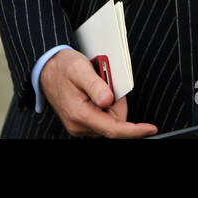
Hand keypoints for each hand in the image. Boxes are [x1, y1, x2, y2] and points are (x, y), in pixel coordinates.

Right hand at [41, 49, 157, 137]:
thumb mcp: (80, 69)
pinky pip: (102, 117)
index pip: (113, 129)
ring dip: (111, 104)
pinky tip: (96, 93)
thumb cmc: (62, 67)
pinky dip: (105, 105)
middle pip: (115, 122)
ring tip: (98, 85)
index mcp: (80, 114)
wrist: (46, 68)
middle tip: (107, 82)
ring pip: (109, 120)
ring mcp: (79, 125)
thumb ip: (96, 86)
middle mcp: (79, 125)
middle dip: (118, 103)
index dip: (134, 130)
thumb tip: (109, 100)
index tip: (150, 128)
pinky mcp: (81, 122)